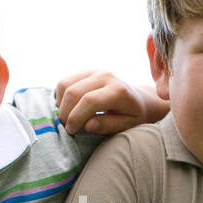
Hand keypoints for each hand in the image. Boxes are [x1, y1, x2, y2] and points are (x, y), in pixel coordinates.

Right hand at [54, 70, 168, 134]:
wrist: (140, 99)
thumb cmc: (134, 116)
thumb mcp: (126, 126)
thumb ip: (107, 126)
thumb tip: (87, 125)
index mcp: (118, 90)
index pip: (89, 101)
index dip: (76, 117)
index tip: (71, 130)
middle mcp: (105, 76)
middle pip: (73, 92)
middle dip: (65, 113)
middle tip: (68, 127)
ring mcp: (95, 71)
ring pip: (64, 85)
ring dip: (61, 104)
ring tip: (68, 118)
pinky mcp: (87, 71)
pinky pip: (64, 82)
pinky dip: (61, 97)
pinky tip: (69, 108)